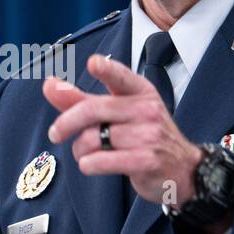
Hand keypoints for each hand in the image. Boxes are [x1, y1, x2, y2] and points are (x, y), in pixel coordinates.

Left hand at [42, 53, 203, 205]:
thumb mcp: (119, 113)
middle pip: (94, 109)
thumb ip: (82, 99)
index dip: (107, 69)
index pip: (121, 77)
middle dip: (66, 123)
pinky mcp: (146, 161)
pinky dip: (89, 164)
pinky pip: (102, 161)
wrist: (184, 170)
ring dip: (80, 150)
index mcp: (141, 92)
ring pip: (93, 138)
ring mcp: (149, 136)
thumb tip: (49, 84)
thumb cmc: (144, 136)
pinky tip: (92, 165)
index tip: (92, 63)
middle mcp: (147, 110)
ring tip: (86, 154)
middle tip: (55, 134)